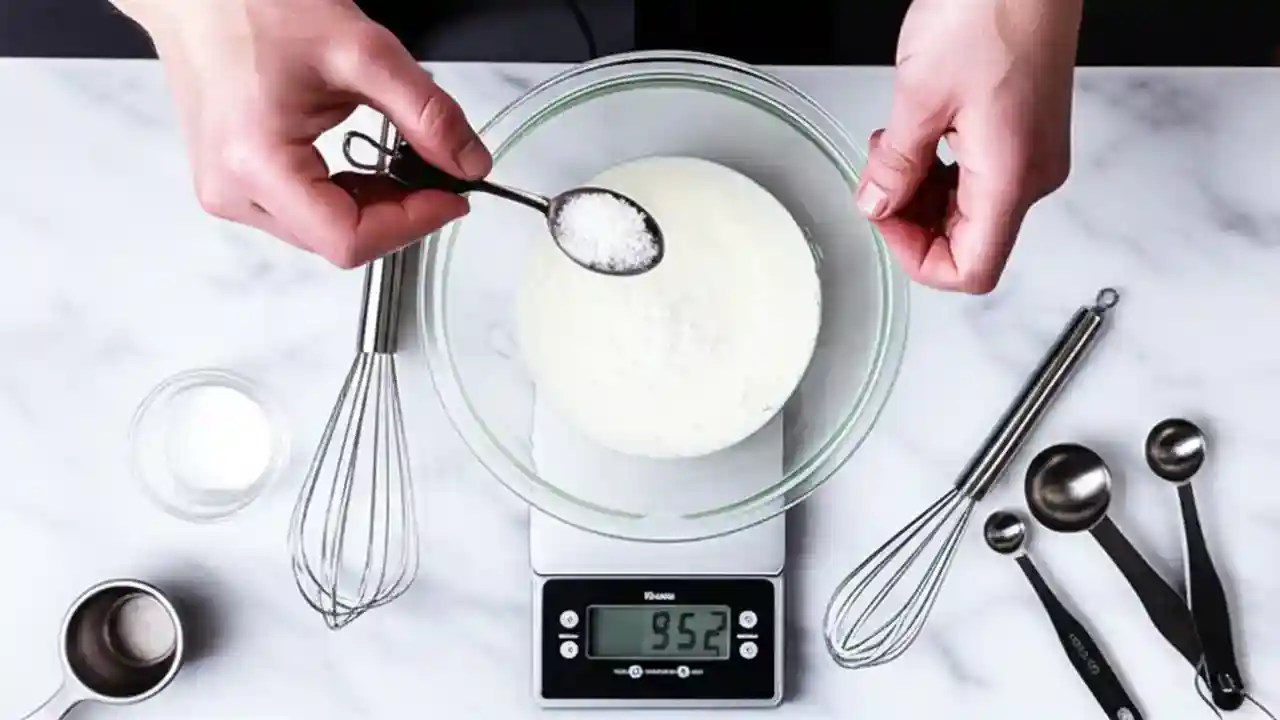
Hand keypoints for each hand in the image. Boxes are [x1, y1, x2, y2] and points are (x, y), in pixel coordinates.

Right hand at [113, 0, 490, 267]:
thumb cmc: (256, 5)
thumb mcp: (363, 52)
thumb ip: (425, 113)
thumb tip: (469, 164)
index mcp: (256, 163)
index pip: (348, 239)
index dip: (412, 224)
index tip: (452, 196)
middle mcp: (232, 192)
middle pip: (338, 242)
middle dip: (398, 215)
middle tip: (437, 176)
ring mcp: (227, 193)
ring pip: (323, 234)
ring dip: (373, 208)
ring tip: (399, 162)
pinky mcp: (232, 185)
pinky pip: (303, 214)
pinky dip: (345, 198)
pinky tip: (365, 165)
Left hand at [857, 0, 1081, 292]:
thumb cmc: (991, 11)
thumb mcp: (919, 97)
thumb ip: (896, 166)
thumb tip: (876, 204)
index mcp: (1011, 179)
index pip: (971, 270)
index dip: (916, 258)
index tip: (882, 219)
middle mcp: (1033, 175)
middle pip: (967, 241)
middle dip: (911, 220)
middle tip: (876, 179)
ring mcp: (1033, 154)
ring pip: (969, 210)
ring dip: (921, 192)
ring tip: (892, 147)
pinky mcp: (1026, 133)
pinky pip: (979, 176)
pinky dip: (940, 169)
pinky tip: (916, 136)